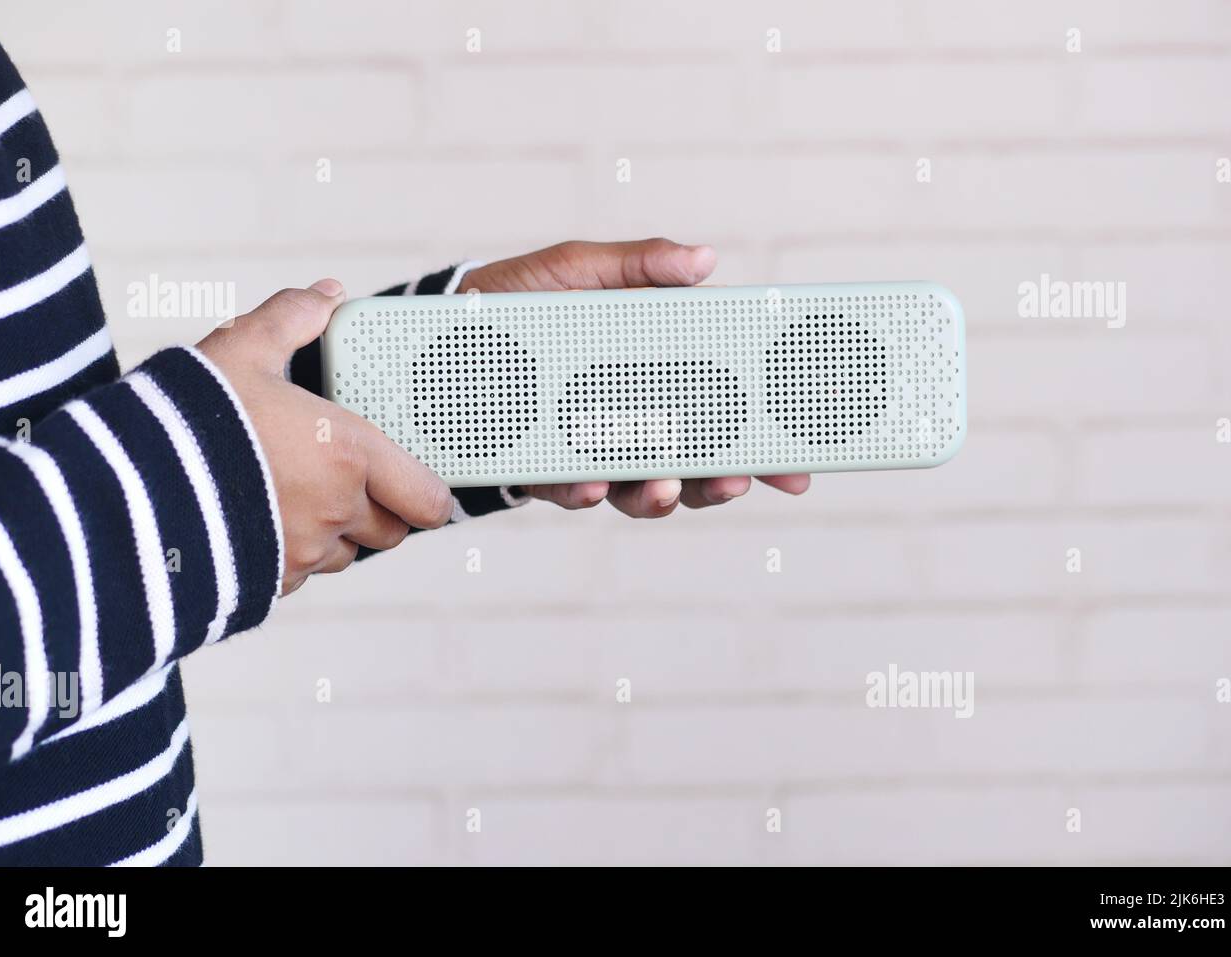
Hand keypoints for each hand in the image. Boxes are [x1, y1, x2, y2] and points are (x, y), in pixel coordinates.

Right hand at [197, 280, 452, 593]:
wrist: (120, 491)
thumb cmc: (188, 415)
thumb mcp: (239, 350)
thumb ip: (290, 320)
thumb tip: (327, 294)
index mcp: (349, 455)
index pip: (429, 501)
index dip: (427, 495)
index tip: (413, 482)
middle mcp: (335, 511)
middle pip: (391, 532)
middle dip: (379, 511)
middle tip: (347, 479)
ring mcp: (301, 554)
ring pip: (344, 555)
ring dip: (334, 534)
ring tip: (294, 496)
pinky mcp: (266, 584)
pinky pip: (298, 576)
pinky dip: (289, 556)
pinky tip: (257, 522)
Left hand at [458, 239, 811, 517]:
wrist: (435, 331)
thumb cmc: (518, 297)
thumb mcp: (577, 270)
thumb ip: (637, 265)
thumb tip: (704, 259)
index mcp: (653, 374)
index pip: (721, 414)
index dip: (761, 444)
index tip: (794, 466)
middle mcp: (629, 420)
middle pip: (694, 466)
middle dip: (722, 482)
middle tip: (737, 479)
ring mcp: (590, 449)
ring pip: (642, 491)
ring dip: (662, 496)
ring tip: (667, 487)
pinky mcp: (544, 468)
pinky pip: (574, 490)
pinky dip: (588, 490)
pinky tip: (593, 481)